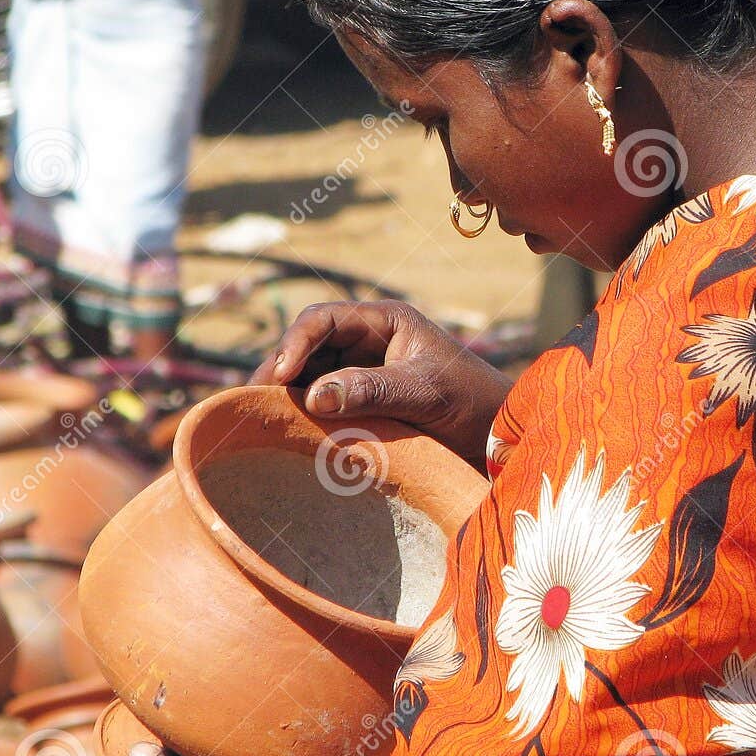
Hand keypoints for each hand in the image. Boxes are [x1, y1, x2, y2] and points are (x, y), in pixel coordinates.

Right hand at [249, 301, 512, 465]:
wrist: (501, 436)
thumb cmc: (474, 405)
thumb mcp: (425, 394)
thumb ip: (374, 390)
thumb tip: (314, 395)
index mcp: (385, 320)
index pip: (322, 319)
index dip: (293, 344)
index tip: (277, 378)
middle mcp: (369, 340)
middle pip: (307, 346)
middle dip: (280, 371)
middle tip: (253, 405)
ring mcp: (364, 370)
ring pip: (310, 375)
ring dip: (287, 395)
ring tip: (261, 422)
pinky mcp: (363, 401)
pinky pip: (323, 402)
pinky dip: (304, 415)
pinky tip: (286, 435)